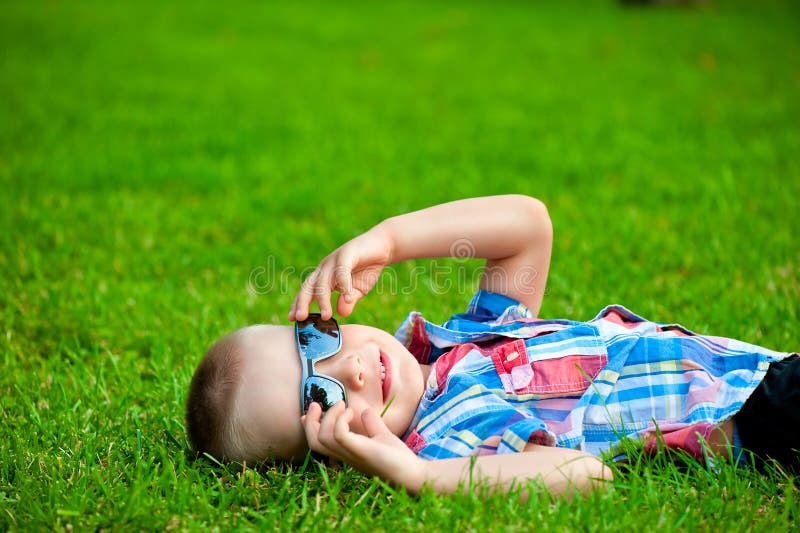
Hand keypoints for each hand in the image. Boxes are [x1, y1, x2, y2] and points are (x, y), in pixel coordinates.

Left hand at [289, 226, 392, 320]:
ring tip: (326, 315)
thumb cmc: (368, 268)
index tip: (293, 319)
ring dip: (323, 299)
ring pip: (323, 281)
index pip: (308, 291)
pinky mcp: (347, 253)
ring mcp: (334, 259)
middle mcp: (325, 267)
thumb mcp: (358, 289)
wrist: (383, 246)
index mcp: (324, 276)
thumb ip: (348, 301)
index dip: (299, 304)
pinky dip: (344, 285)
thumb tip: (342, 313)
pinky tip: (347, 298)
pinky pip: (342, 271)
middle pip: (309, 286)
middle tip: (300, 318)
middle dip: (303, 302)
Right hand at [301, 402, 426, 492]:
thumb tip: (364, 411)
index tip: (310, 410)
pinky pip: (339, 436)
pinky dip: (341, 420)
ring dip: (328, 417)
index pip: (319, 443)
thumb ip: (372, 425)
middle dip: (311, 421)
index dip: (309, 426)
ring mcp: (351, 454)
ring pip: (321, 439)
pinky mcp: (361, 452)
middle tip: (317, 403)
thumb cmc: (398, 458)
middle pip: (314, 442)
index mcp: (346, 452)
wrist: (413, 473)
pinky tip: (353, 413)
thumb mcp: (382, 436)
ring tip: (342, 405)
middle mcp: (345, 455)